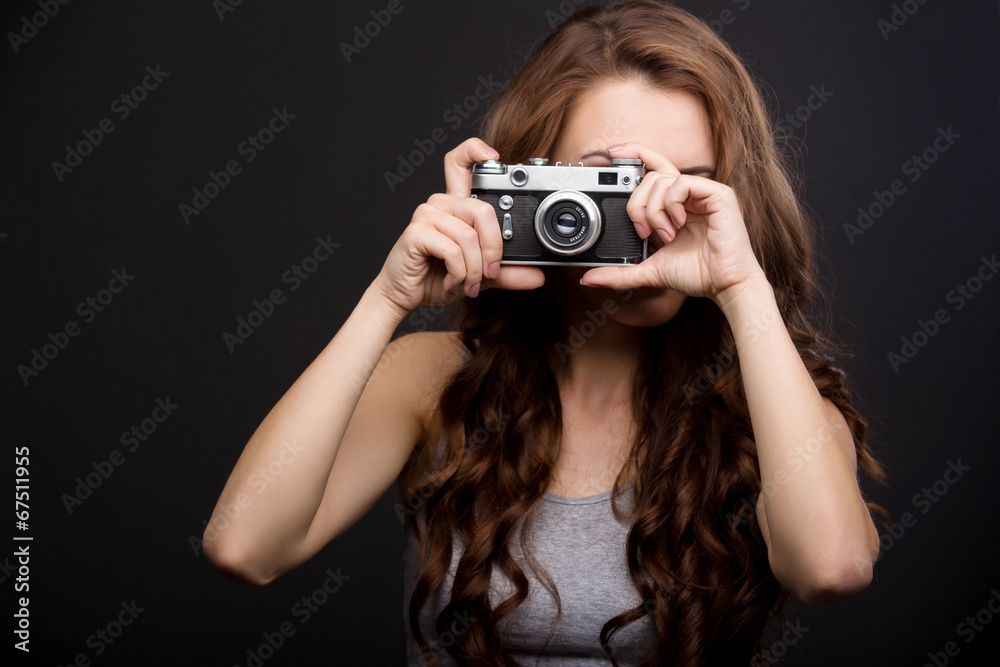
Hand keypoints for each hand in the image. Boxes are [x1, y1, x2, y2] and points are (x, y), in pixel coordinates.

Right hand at [373, 138, 544, 319]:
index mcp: (456, 207)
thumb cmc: (436, 278)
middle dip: (493, 249)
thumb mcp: (479, 275)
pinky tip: (452, 282)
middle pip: (482, 210)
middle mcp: (441, 204)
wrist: (405, 295)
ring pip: (469, 236)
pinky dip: (459, 273)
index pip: (460, 163)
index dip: (475, 150)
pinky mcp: (416, 232)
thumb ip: (506, 273)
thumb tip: (537, 276)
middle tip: (489, 272)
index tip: (495, 156)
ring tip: (467, 284)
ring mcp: (427, 215)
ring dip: (474, 270)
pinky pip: (453, 250)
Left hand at [580, 142, 765, 301]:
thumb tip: (589, 278)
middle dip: (637, 204)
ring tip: (665, 234)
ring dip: (654, 210)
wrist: (724, 286)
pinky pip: (681, 183)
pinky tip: (678, 225)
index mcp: (676, 205)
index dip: (633, 154)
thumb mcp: (649, 270)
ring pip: (661, 179)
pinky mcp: (718, 194)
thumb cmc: (696, 274)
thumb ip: (619, 273)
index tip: (611, 153)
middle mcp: (689, 195)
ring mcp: (704, 192)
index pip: (653, 169)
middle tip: (644, 231)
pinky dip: (671, 205)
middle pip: (650, 176)